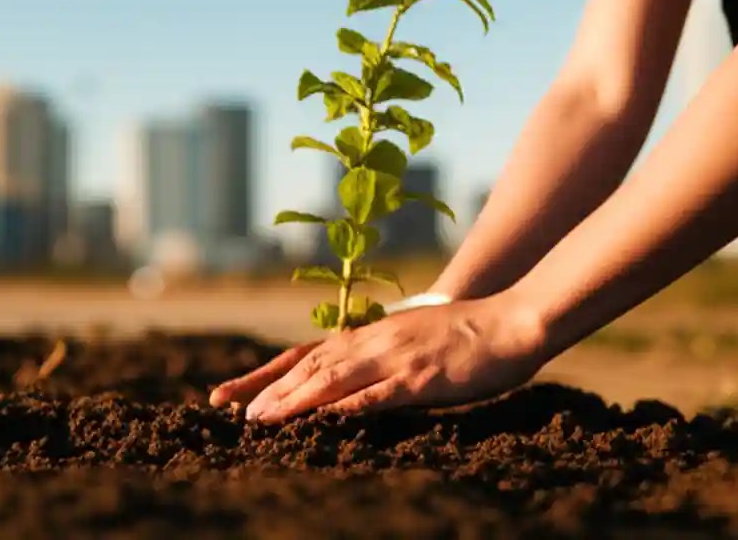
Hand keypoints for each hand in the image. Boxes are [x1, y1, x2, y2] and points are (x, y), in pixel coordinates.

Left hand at [208, 294, 547, 422]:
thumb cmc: (459, 335)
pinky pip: (379, 393)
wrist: (507, 320)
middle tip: (232, 410)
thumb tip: (340, 380)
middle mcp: (371, 342)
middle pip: (309, 367)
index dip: (264, 374)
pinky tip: (326, 417)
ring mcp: (394, 358)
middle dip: (268, 389)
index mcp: (366, 336)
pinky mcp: (420, 378)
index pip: (303, 354)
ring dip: (295, 399)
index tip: (229, 393)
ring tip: (263, 418)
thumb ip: (372, 356)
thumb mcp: (404, 339)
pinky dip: (349, 405)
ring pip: (334, 379)